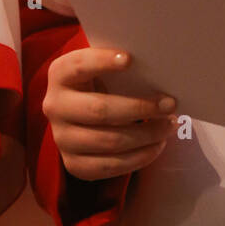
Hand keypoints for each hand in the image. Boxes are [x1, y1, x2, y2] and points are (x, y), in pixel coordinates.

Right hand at [43, 47, 175, 181]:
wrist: (80, 114)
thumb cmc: (101, 83)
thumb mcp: (102, 68)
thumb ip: (119, 63)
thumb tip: (159, 68)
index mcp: (60, 74)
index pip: (79, 65)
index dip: (103, 61)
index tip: (130, 59)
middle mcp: (55, 106)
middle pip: (100, 110)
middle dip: (140, 108)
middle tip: (170, 104)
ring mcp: (62, 138)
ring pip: (109, 141)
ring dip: (146, 135)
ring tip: (169, 126)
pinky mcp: (73, 164)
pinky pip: (109, 166)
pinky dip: (139, 157)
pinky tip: (157, 145)